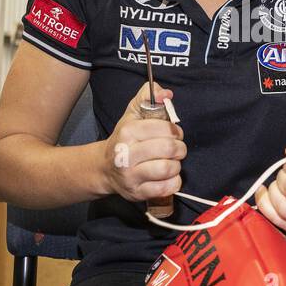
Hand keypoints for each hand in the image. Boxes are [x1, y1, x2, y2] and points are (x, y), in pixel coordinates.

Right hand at [102, 81, 185, 203]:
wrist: (105, 168)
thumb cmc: (125, 139)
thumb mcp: (132, 114)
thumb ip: (148, 97)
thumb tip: (165, 93)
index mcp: (127, 132)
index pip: (164, 128)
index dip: (175, 130)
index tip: (174, 133)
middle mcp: (126, 154)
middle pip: (168, 148)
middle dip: (180, 148)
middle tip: (177, 148)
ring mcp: (131, 175)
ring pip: (168, 169)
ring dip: (176, 165)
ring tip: (171, 162)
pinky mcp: (137, 192)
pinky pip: (166, 188)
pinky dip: (174, 182)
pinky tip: (169, 177)